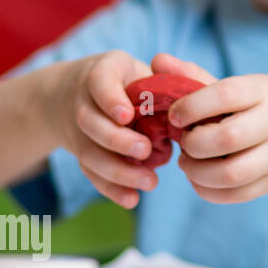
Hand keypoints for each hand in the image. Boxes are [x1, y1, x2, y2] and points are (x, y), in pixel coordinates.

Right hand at [44, 50, 158, 208]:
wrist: (74, 91)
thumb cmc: (127, 78)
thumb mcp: (141, 67)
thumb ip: (166, 78)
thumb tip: (192, 96)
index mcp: (102, 72)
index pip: (100, 82)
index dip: (110, 99)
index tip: (126, 115)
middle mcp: (82, 101)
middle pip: (90, 123)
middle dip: (117, 140)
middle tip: (146, 151)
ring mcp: (77, 129)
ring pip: (88, 152)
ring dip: (117, 171)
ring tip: (150, 182)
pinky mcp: (80, 152)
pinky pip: (90, 172)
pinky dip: (110, 188)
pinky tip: (132, 200)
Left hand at [150, 53, 267, 203]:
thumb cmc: (253, 110)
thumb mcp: (232, 89)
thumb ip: (193, 76)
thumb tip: (158, 60)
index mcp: (265, 89)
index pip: (225, 94)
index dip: (191, 107)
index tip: (174, 117)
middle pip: (227, 138)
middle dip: (193, 144)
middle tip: (183, 143)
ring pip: (232, 173)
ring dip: (197, 173)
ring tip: (187, 164)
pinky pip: (236, 194)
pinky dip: (208, 191)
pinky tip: (200, 180)